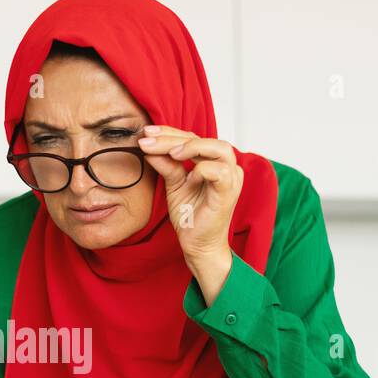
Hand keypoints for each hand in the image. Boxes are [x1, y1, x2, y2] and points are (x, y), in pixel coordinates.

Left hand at [138, 124, 241, 303]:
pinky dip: (200, 169)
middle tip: (148, 140)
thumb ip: (166, 165)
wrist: (197, 244)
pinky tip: (187, 176)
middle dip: (173, 137)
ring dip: (191, 147)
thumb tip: (147, 146)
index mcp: (214, 161)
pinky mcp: (230, 191)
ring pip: (218, 148)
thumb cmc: (189, 216)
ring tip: (170, 153)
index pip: (192, 137)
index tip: (146, 132)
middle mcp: (226, 166)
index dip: (169, 132)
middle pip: (202, 138)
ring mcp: (231, 178)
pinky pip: (219, 171)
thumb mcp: (174, 184)